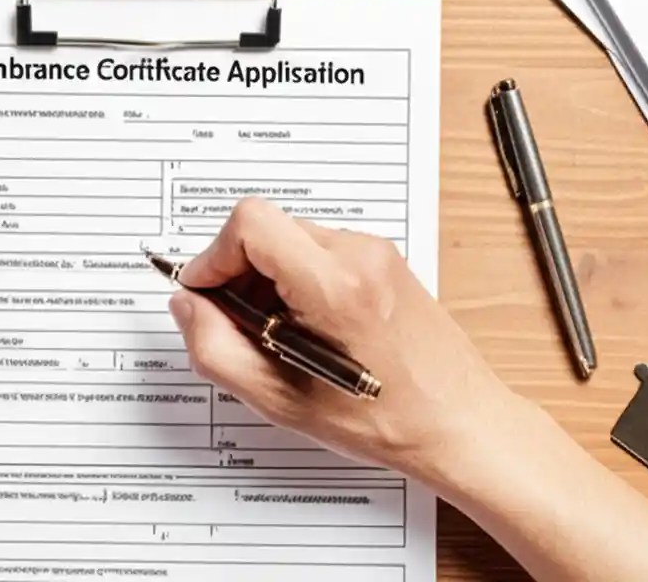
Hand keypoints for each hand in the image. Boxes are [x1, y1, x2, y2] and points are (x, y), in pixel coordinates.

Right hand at [168, 198, 524, 482]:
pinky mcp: (384, 262)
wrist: (459, 423)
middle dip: (238, 274)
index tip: (205, 293)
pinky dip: (296, 282)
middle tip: (240, 328)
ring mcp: (377, 254)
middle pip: (266, 230)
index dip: (213, 257)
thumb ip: (215, 348)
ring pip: (290, 241)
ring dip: (267, 280)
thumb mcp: (280, 398)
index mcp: (334, 284)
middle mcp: (359, 255)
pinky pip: (319, 253)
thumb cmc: (387, 419)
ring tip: (277, 337)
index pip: (249, 224)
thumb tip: (188, 307)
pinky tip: (305, 331)